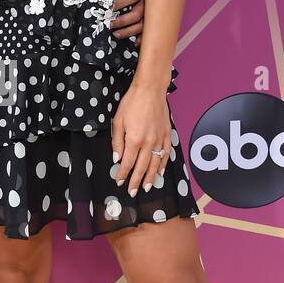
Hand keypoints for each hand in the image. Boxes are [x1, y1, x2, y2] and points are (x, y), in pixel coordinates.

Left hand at [111, 81, 170, 195]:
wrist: (150, 90)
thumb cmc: (132, 103)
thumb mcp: (118, 121)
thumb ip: (117, 142)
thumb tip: (116, 159)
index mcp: (134, 140)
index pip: (127, 163)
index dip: (123, 174)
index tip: (119, 182)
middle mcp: (148, 142)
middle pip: (141, 167)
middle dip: (136, 181)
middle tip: (133, 192)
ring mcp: (159, 139)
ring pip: (155, 164)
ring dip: (150, 177)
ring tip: (146, 187)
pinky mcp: (166, 135)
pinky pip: (166, 154)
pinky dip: (163, 165)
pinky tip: (160, 173)